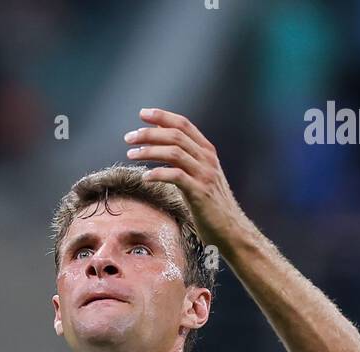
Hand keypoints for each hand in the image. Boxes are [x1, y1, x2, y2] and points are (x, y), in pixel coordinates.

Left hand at [124, 108, 246, 250]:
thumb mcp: (196, 176)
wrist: (231, 230)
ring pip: (174, 152)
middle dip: (149, 134)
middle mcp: (207, 158)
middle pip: (176, 135)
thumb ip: (182, 157)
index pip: (183, 124)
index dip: (162, 116)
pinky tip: (144, 178)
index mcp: (207, 151)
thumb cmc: (210, 205)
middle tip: (129, 138)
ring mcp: (205, 174)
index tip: (142, 114)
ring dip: (149, 151)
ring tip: (131, 154)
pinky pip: (176, 176)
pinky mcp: (200, 192)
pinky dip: (158, 174)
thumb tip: (160, 139)